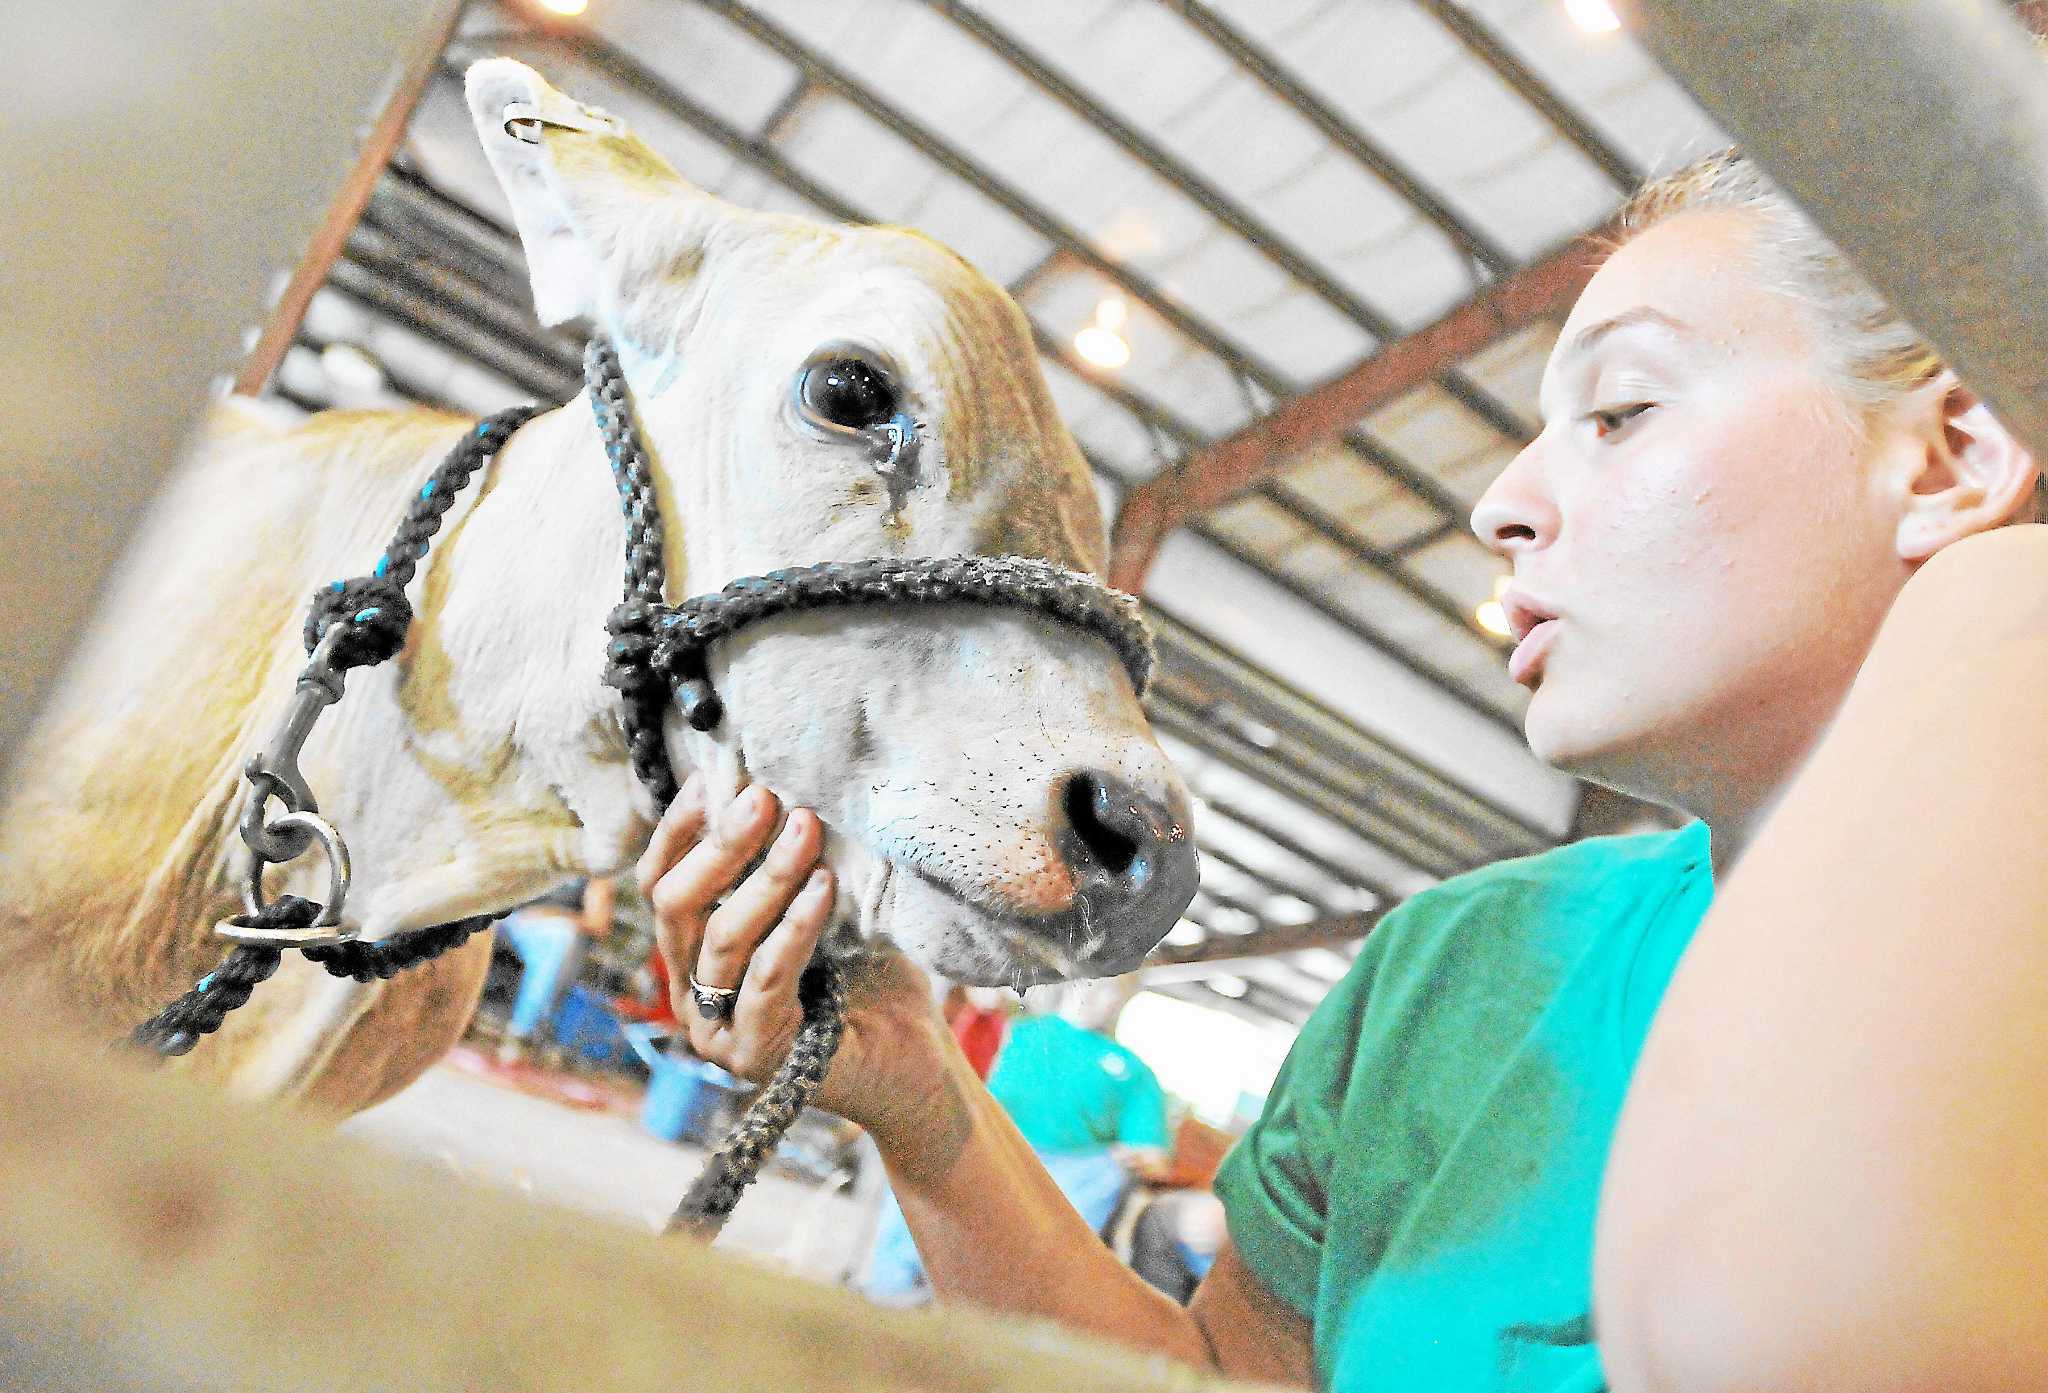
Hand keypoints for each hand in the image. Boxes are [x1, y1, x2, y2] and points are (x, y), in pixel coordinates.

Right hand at [636, 772, 954, 1139]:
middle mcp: (693, 993)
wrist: (916, 1068)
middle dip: (720, 844)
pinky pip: (766, 980)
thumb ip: (794, 863)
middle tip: (764, 797)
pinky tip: (823, 886)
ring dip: (767, 877)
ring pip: (722, 940)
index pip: (661, 882)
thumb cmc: (872, 981)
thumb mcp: (827, 906)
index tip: (713, 779)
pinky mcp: (756, 1056)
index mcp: (696, 954)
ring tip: (806, 828)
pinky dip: (793, 928)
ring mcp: (719, 1031)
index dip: (679, 829)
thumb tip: (787, 789)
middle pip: (676, 906)